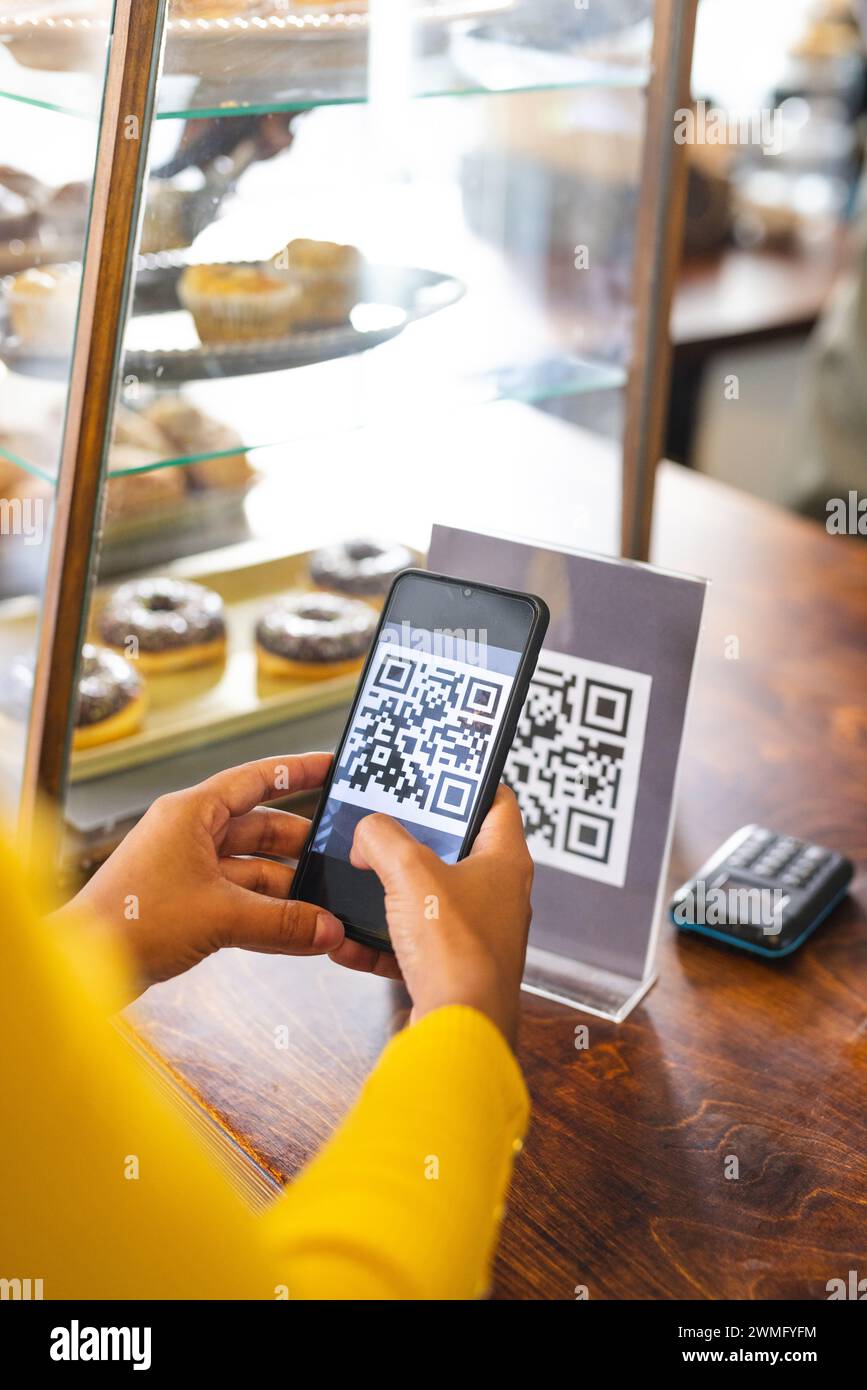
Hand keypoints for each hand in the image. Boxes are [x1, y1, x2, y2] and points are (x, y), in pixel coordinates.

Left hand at [56, 754, 342, 1001]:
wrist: (84, 966)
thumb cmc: (130, 922)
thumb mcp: (220, 916)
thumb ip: (282, 922)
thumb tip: (327, 929)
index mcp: (192, 813)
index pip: (257, 779)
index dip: (298, 771)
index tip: (331, 768)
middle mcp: (189, 834)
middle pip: (260, 829)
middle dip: (301, 849)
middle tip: (339, 859)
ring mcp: (187, 869)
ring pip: (252, 870)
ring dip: (286, 892)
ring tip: (324, 911)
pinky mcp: (185, 903)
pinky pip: (239, 900)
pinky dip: (266, 915)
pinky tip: (297, 935)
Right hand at [329, 787, 532, 1048]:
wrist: (458, 1031)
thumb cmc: (458, 954)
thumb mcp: (410, 873)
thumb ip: (383, 838)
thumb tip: (368, 832)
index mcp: (505, 861)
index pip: (497, 800)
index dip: (468, 781)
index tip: (437, 773)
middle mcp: (497, 895)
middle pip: (453, 850)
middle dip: (412, 840)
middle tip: (381, 825)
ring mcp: (476, 933)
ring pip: (427, 899)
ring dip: (390, 893)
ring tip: (358, 881)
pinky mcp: (451, 968)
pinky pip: (410, 944)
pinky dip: (379, 941)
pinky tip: (348, 940)